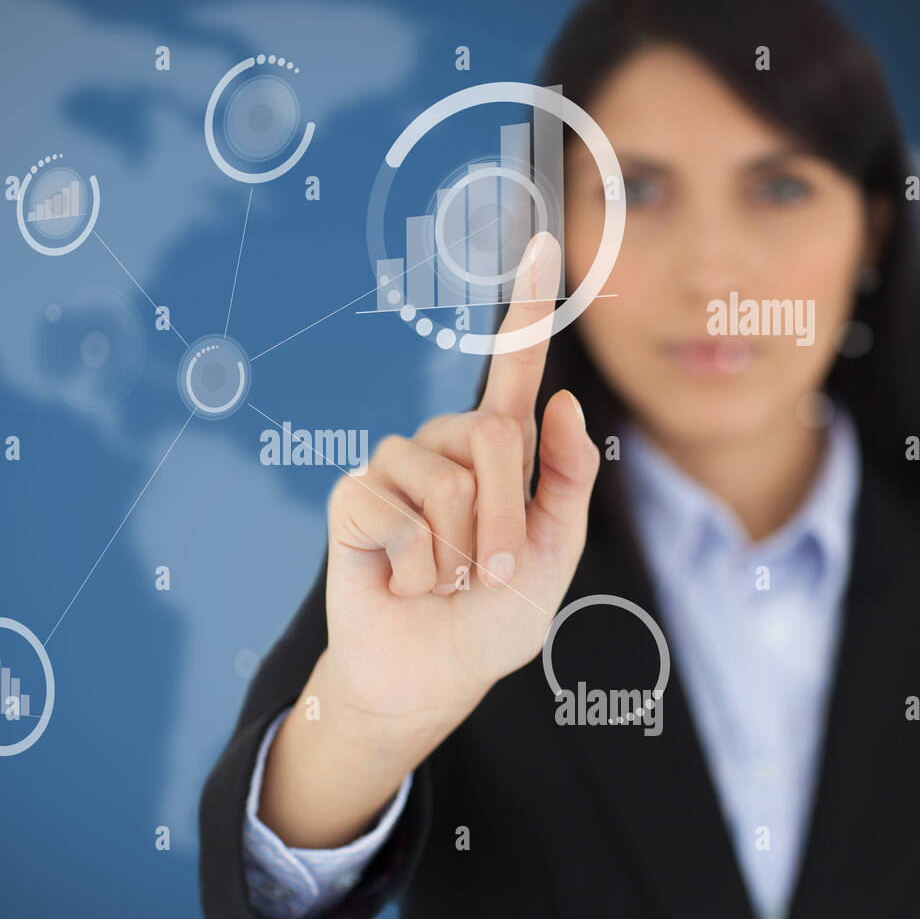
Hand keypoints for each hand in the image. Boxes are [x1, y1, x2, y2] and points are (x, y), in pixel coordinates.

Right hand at [321, 230, 600, 753]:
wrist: (432, 674)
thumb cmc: (493, 617)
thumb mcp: (554, 555)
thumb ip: (565, 480)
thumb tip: (561, 399)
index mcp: (498, 455)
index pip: (513, 372)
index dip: (527, 309)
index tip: (545, 244)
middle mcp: (445, 448)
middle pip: (492, 435)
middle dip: (506, 520)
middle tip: (488, 570)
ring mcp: (395, 469)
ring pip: (446, 482)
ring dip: (457, 553)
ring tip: (441, 579)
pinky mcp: (354, 498)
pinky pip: (395, 512)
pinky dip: (412, 566)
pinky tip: (401, 581)